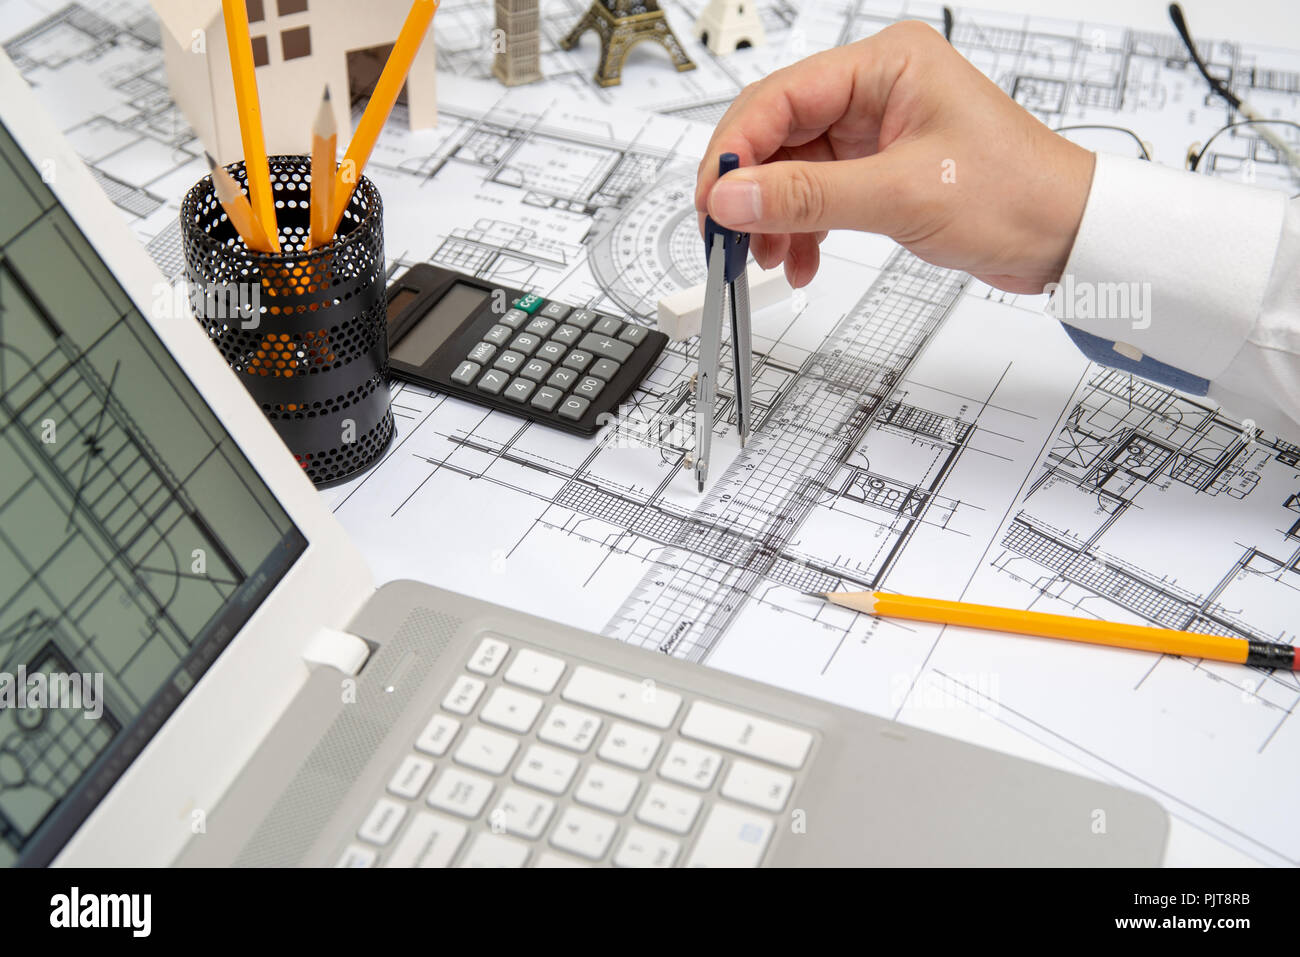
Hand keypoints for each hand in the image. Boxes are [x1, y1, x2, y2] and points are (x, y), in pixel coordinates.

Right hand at [695, 20, 1094, 292]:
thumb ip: (807, 198)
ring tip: (764, 258)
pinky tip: (799, 260)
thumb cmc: (1016, 194)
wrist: (1068, 234)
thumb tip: (732, 198)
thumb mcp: (900, 196)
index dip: (737, 151)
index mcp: (885, 64)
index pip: (779, 97)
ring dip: (773, 216)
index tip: (712, 201)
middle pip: (778, 132)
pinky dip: (801, 228)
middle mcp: (875, 89)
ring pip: (792, 168)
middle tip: (723, 235)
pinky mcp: (878, 167)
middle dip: (749, 189)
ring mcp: (875, 129)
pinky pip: (817, 193)